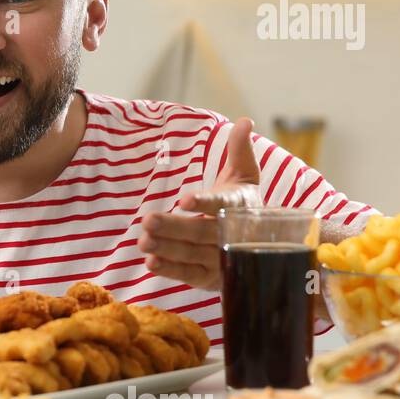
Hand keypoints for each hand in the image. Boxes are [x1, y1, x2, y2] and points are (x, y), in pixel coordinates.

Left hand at [138, 117, 261, 289]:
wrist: (257, 243)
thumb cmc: (243, 203)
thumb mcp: (244, 176)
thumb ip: (240, 150)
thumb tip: (245, 121)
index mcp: (242, 207)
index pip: (223, 205)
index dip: (204, 203)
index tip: (184, 199)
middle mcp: (235, 236)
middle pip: (202, 233)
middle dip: (174, 228)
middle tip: (147, 220)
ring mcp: (224, 259)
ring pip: (193, 254)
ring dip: (167, 248)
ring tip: (142, 240)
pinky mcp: (212, 278)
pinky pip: (190, 274)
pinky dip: (171, 270)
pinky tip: (150, 261)